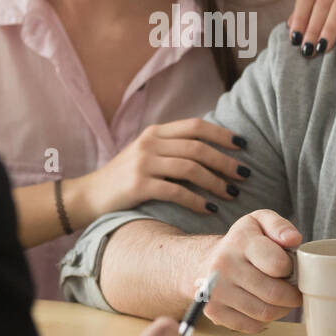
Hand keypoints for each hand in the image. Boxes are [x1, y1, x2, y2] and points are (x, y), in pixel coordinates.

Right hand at [76, 118, 247, 218]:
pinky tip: (209, 209)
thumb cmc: (125, 177)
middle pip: (197, 148)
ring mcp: (143, 163)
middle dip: (225, 161)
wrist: (90, 195)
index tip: (244, 145)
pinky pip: (176, 191)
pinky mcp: (138, 186)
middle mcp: (150, 143)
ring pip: (190, 168)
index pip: (196, 126)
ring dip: (216, 182)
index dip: (222, 134)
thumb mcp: (147, 153)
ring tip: (232, 193)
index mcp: (155, 132)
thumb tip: (213, 150)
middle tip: (245, 174)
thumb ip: (173, 147)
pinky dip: (197, 201)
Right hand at [199, 210, 303, 332]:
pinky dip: (263, 320)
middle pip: (274, 293)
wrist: (204, 262)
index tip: (289, 267)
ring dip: (281, 309)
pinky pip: (252, 326)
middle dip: (291, 295)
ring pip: (265, 313)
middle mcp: (223, 266)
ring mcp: (216, 291)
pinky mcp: (214, 312)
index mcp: (240, 241)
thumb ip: (280, 226)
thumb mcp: (259, 222)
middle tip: (293, 290)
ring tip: (280, 298)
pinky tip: (262, 306)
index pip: (278, 264)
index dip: (291, 268)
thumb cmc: (240, 243)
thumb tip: (294, 240)